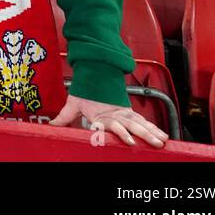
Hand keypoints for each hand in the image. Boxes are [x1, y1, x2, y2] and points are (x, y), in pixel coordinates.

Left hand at [50, 94, 167, 147]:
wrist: (95, 72)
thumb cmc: (84, 90)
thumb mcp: (73, 103)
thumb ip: (64, 116)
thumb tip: (52, 124)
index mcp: (102, 114)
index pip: (112, 125)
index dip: (121, 133)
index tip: (128, 141)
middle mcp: (115, 113)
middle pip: (132, 125)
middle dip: (144, 135)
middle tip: (154, 143)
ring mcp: (124, 113)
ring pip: (140, 123)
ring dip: (152, 132)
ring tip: (162, 141)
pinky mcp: (129, 112)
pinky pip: (143, 121)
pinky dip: (154, 128)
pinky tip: (163, 136)